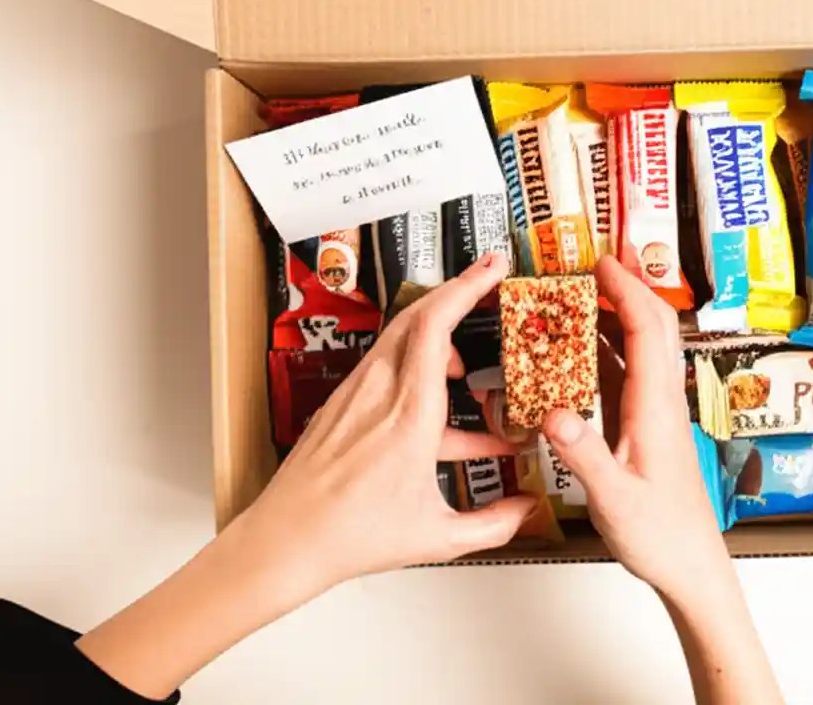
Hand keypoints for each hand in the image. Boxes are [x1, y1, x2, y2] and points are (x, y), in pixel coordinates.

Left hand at [238, 251, 536, 592]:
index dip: (467, 288)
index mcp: (410, 416)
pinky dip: (414, 368)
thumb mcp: (438, 537)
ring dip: (436, 338)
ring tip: (463, 369)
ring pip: (399, 338)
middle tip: (488, 285)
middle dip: (456, 292)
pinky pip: (384, 367)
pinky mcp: (341, 403)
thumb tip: (526, 512)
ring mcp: (355, 393)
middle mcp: (379, 392)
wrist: (286, 541)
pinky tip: (433, 410)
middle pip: (417, 314)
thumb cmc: (351, 536)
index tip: (492, 270)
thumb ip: (493, 524)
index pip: (436, 326)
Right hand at [541, 256, 730, 600]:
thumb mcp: (614, 499)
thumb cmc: (661, 537)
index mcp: (655, 409)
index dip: (626, 291)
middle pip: (652, 329)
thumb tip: (554, 412)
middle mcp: (660, 403)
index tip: (600, 264)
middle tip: (591, 268)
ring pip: (639, 352)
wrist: (691, 567)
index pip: (646, 332)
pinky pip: (626, 379)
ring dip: (614, 321)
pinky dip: (605, 357)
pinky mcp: (646, 431)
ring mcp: (655, 415)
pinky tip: (579, 357)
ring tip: (578, 302)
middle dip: (626, 291)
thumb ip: (584, 455)